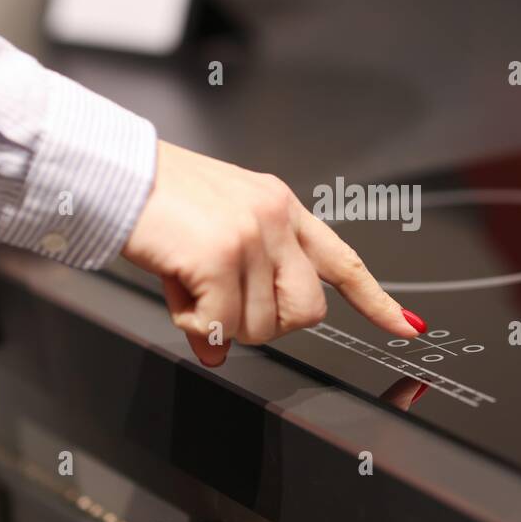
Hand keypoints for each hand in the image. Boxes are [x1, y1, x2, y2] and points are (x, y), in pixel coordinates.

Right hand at [121, 142, 423, 365]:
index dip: (376, 301)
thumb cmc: (156, 199)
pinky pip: (222, 325)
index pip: (343, 261)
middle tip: (224, 308)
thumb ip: (230, 290)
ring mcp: (253, 235)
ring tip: (190, 287)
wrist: (114, 171)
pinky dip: (195, 324)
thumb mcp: (209, 236)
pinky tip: (178, 294)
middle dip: (266, 324)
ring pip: (261, 325)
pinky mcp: (222, 255)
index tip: (406, 327)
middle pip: (307, 310)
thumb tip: (219, 350)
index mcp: (282, 208)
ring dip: (222, 325)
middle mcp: (277, 217)